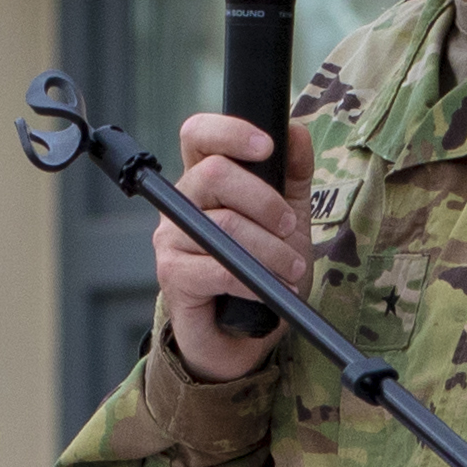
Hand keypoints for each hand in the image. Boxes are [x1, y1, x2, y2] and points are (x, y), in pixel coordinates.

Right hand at [155, 114, 314, 382]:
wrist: (242, 335)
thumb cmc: (260, 270)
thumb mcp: (286, 218)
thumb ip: (292, 175)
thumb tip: (296, 132)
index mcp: (202, 180)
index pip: (198, 135)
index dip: (230, 131)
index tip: (267, 147)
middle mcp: (180, 203)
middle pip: (212, 173)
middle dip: (264, 201)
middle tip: (288, 227)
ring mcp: (170, 239)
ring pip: (223, 225)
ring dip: (270, 250)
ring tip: (292, 270)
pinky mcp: (173, 276)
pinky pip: (220, 269)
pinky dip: (254, 281)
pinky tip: (269, 290)